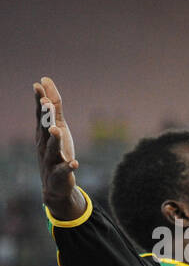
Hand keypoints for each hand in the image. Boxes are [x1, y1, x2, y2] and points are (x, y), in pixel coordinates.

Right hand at [33, 76, 85, 219]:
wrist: (55, 185)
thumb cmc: (57, 152)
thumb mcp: (57, 127)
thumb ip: (54, 106)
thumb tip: (44, 80)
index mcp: (43, 133)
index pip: (41, 115)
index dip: (39, 101)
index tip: (37, 86)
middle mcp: (44, 145)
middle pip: (44, 129)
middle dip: (45, 117)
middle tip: (45, 104)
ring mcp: (51, 160)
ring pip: (52, 149)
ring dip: (54, 139)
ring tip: (56, 130)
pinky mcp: (60, 175)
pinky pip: (64, 170)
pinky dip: (68, 166)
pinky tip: (74, 163)